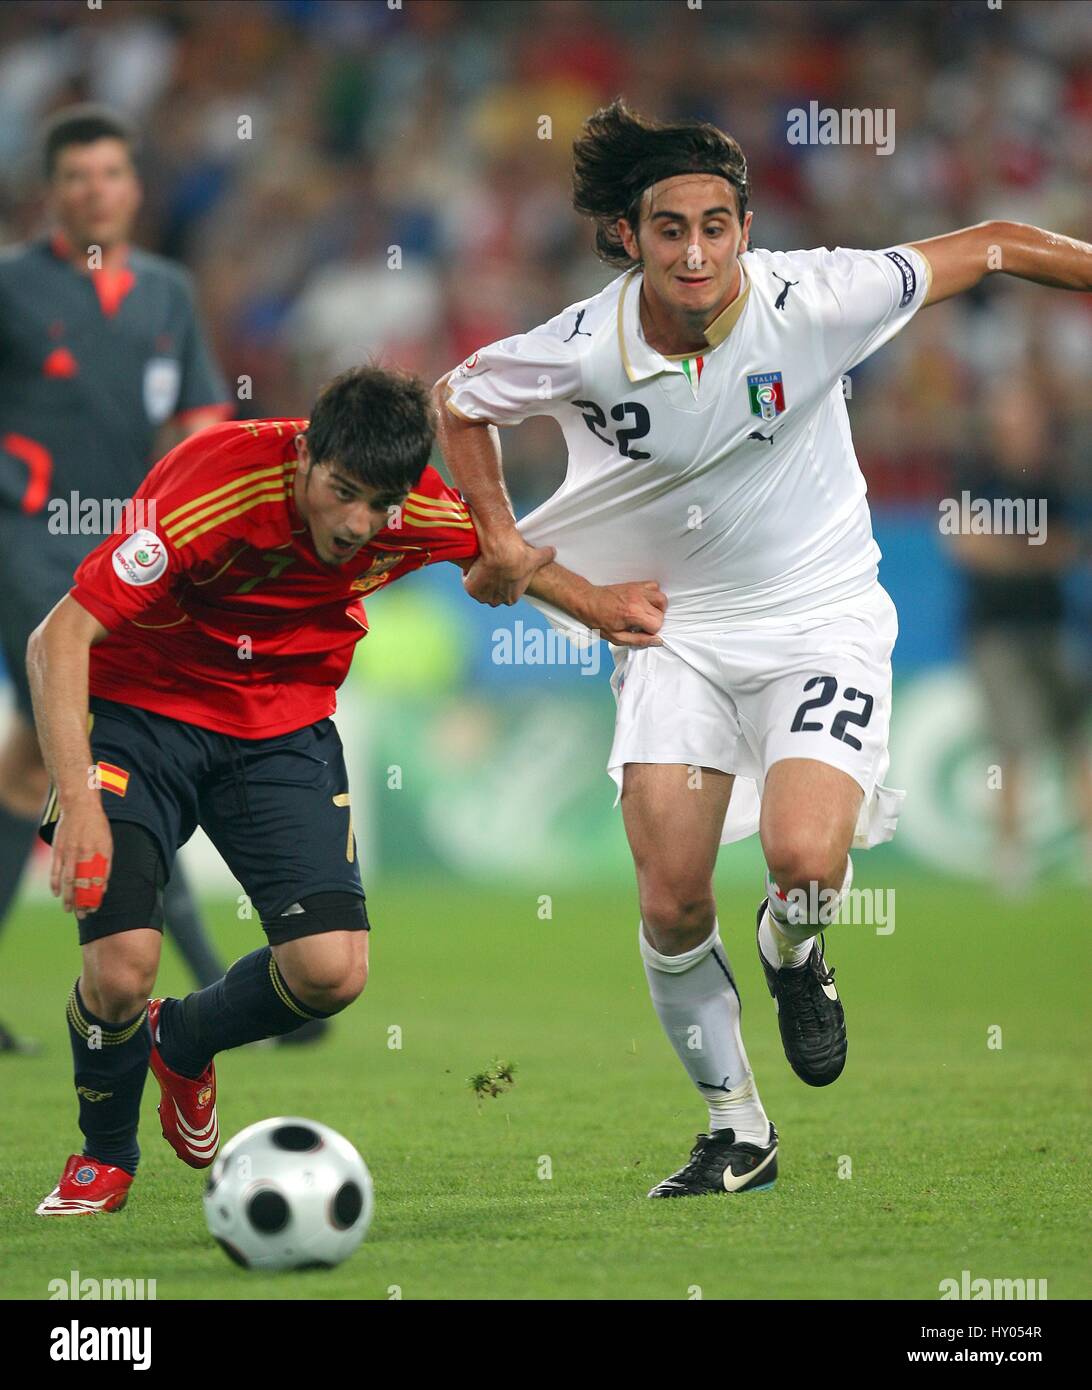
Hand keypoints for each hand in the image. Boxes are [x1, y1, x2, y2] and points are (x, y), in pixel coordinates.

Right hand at [51, 799, 112, 917]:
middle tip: (81, 915)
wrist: (80, 806)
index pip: (97, 881)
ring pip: (67, 879)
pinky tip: (56, 893)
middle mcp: (83, 854)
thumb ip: (106, 865)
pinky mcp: (58, 849)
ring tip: (68, 909)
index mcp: (98, 853)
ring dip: (67, 896)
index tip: (95, 908)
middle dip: (81, 902)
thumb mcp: (107, 844)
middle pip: (81, 884)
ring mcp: (69, 852)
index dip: (95, 896)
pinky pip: (55, 870)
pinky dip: (55, 883)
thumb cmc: (97, 826)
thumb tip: (104, 887)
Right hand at [463, 532, 556, 605]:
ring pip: (480, 588)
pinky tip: (474, 563)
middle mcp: (497, 601)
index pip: (507, 593)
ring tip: (482, 564)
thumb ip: (546, 556)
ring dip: (480, 580)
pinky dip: (469, 574)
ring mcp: (483, 596)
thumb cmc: (520, 556)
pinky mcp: (471, 589)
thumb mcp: (536, 556)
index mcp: (512, 597)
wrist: (500, 551)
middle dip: (492, 582)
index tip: (503, 569)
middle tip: (492, 566)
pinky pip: (468, 581)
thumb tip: (553, 551)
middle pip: (492, 593)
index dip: (505, 581)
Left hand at [589, 581, 667, 645]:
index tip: (641, 632)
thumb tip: (656, 641)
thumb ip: (639, 640)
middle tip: (642, 624)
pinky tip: (645, 602)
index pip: (657, 624)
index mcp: (632, 614)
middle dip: (654, 621)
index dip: (650, 632)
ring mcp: (637, 590)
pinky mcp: (636, 585)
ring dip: (658, 608)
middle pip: (661, 613)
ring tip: (647, 614)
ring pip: (662, 598)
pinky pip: (654, 586)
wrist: (587, 602)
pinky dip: (654, 594)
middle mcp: (637, 600)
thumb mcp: (616, 637)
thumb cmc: (598, 620)